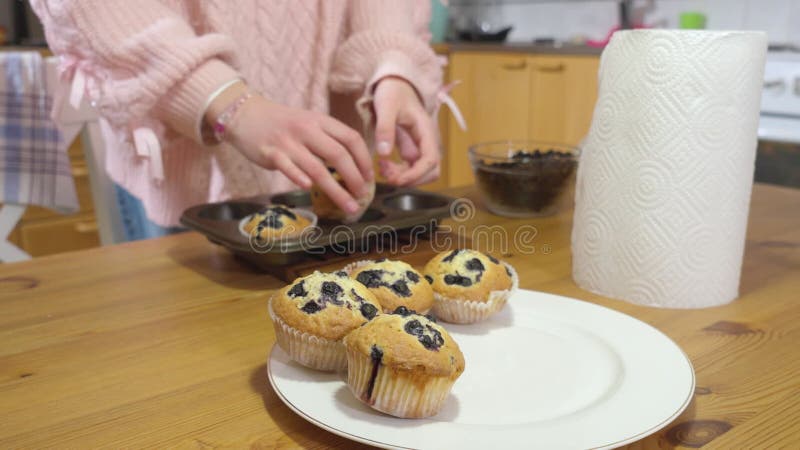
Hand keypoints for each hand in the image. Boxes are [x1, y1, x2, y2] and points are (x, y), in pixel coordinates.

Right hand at [206, 82, 373, 213]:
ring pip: (317, 168)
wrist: (245, 114)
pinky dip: (299, 178)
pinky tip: (309, 189)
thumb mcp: (309, 123)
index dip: (364, 159)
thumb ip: (328, 140)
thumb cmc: (283, 124)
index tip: (369, 178)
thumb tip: (353, 167)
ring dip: (336, 190)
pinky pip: (288, 168)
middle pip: (338, 155)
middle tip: (362, 196)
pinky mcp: (270, 153)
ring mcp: (288, 142)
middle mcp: (307, 129)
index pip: (351, 138)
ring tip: (348, 206)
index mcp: (321, 121)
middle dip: (354, 178)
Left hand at [372, 77, 439, 185]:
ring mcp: (421, 146)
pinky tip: (384, 166)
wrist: (395, 84)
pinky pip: (412, 168)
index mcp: (426, 131)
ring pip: (422, 173)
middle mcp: (428, 141)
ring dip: (405, 178)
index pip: (430, 160)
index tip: (396, 180)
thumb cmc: (393, 92)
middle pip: (431, 171)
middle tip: (387, 174)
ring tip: (383, 170)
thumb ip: (385, 128)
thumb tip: (384, 154)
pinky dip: (400, 173)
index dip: (416, 174)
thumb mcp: (386, 106)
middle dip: (410, 179)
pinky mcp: (413, 149)